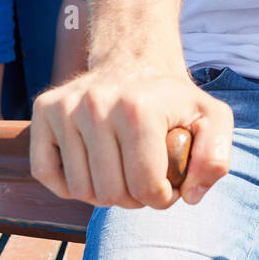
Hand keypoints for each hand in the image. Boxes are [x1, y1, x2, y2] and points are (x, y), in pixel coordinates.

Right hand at [30, 64, 233, 209]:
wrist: (133, 59)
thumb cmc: (172, 98)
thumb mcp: (211, 118)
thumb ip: (215, 158)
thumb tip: (189, 194)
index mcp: (139, 108)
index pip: (146, 187)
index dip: (163, 197)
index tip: (168, 183)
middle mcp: (96, 104)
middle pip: (111, 194)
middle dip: (134, 199)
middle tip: (145, 179)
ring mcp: (65, 107)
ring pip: (80, 189)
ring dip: (104, 193)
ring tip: (122, 172)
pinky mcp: (43, 111)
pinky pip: (46, 173)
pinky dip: (69, 184)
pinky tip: (92, 168)